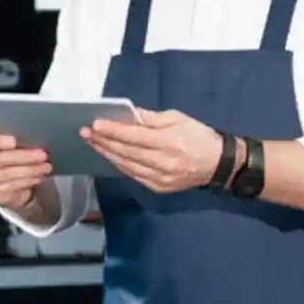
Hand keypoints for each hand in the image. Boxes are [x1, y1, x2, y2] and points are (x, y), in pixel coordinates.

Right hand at [0, 131, 52, 209]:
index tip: (15, 141)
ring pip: (7, 174)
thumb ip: (16, 138)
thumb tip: (34, 135)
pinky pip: (11, 187)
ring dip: (30, 170)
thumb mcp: (10, 143)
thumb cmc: (10, 154)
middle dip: (23, 157)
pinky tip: (39, 177)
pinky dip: (28, 181)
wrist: (5, 180)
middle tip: (43, 155)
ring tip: (46, 167)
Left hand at [81, 108, 221, 192]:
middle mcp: (162, 163)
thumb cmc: (198, 135)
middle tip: (86, 133)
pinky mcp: (158, 187)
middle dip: (104, 142)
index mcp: (168, 142)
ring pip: (126, 166)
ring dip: (107, 154)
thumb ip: (151, 118)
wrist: (218, 164)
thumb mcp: (178, 118)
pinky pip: (133, 175)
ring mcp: (159, 178)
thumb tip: (129, 115)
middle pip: (126, 152)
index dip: (113, 131)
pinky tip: (110, 155)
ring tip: (93, 143)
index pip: (134, 137)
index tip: (95, 125)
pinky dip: (120, 165)